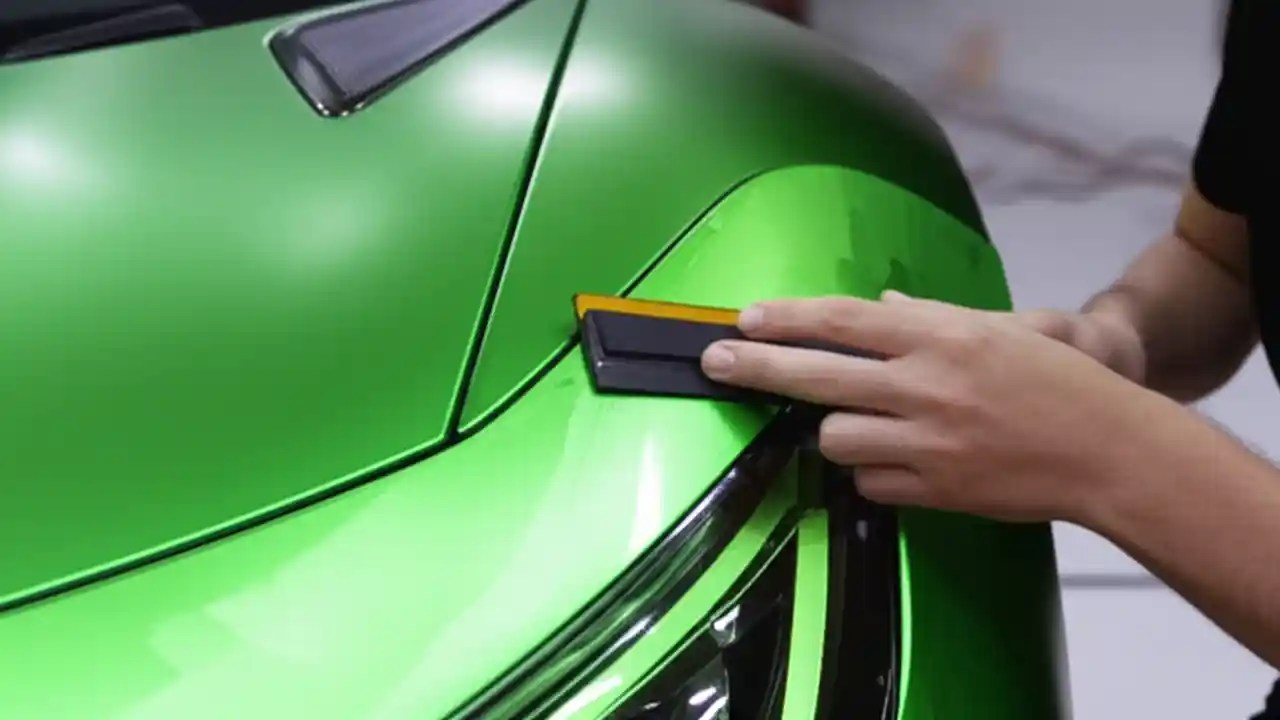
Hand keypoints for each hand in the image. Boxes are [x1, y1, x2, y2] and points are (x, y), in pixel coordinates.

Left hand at [700, 291, 1178, 523]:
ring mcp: (926, 443)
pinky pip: (869, 481)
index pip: (844, 321)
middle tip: (713, 362)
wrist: (1108, 452)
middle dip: (756, 367)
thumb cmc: (1057, 384)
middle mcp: (926, 386)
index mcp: (943, 338)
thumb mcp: (1002, 331)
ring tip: (865, 423)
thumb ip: (932, 320)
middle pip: (817, 376)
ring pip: (835, 436)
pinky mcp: (933, 491)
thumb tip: (879, 312)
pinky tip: (901, 460)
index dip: (788, 319)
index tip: (745, 318)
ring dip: (835, 429)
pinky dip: (873, 471)